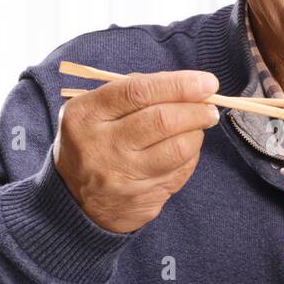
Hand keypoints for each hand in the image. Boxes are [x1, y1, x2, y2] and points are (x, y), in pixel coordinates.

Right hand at [53, 70, 220, 232]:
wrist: (74, 200)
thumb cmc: (92, 142)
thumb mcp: (94, 110)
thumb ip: (134, 92)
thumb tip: (188, 84)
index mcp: (87, 114)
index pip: (139, 91)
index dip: (179, 84)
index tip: (207, 83)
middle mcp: (101, 146)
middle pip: (162, 121)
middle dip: (196, 110)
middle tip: (210, 107)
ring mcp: (122, 177)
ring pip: (177, 149)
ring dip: (197, 133)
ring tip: (199, 125)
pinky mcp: (141, 199)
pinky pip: (180, 172)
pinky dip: (190, 156)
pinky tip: (185, 149)